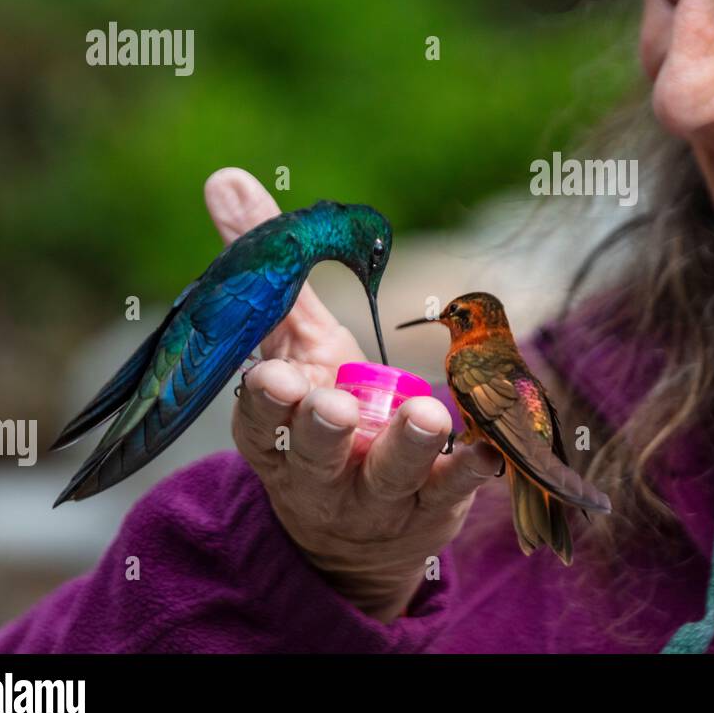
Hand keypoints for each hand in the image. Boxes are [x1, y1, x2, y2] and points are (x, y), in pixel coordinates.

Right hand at [204, 167, 503, 621]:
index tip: (277, 379)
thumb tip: (225, 178)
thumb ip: (269, 270)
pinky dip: (469, 472)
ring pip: (387, 474)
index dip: (267, 401)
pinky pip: (449, 490)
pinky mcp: (429, 506)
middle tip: (337, 406)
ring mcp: (375, 493)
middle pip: (313, 452)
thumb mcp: (293, 342)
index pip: (260, 417)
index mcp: (275, 431)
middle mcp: (317, 469)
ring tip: (427, 415)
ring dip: (406, 445)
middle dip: (322, 428)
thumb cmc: (323, 412)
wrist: (360, 533)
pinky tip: (488, 450)